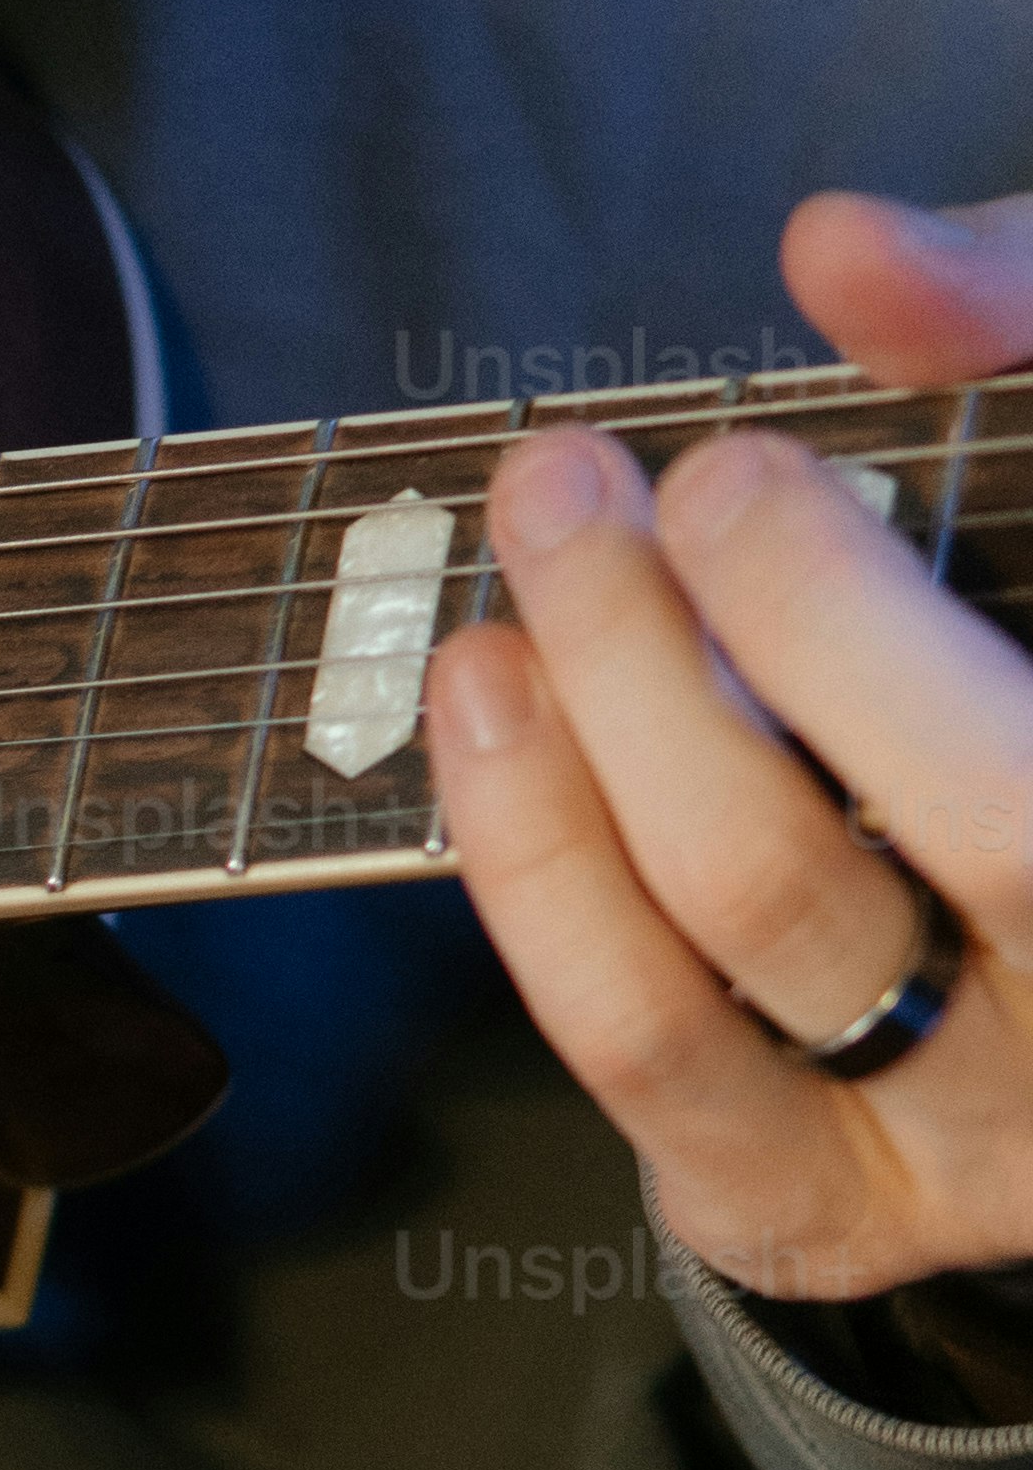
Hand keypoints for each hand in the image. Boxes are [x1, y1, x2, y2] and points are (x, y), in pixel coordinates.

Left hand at [426, 190, 1032, 1302]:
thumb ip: (1017, 324)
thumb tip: (844, 254)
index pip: (1016, 799)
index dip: (845, 629)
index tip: (729, 470)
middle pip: (861, 863)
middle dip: (672, 658)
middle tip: (563, 483)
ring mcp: (979, 1158)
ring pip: (733, 964)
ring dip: (564, 759)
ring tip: (491, 596)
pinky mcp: (826, 1215)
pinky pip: (647, 1062)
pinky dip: (536, 882)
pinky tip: (490, 722)